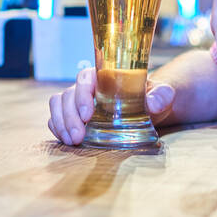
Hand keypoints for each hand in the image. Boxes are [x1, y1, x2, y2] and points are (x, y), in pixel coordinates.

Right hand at [47, 66, 175, 144]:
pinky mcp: (73, 115)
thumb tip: (153, 103)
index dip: (82, 94)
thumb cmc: (151, 97)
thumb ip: (161, 96)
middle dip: (70, 116)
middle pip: (68, 94)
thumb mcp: (161, 95)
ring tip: (72, 141)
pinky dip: (57, 127)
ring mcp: (78, 101)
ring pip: (58, 104)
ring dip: (61, 123)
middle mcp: (88, 87)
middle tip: (78, 136)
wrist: (148, 109)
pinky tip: (66, 139)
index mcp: (105, 76)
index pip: (85, 77)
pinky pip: (56, 116)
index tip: (88, 115)